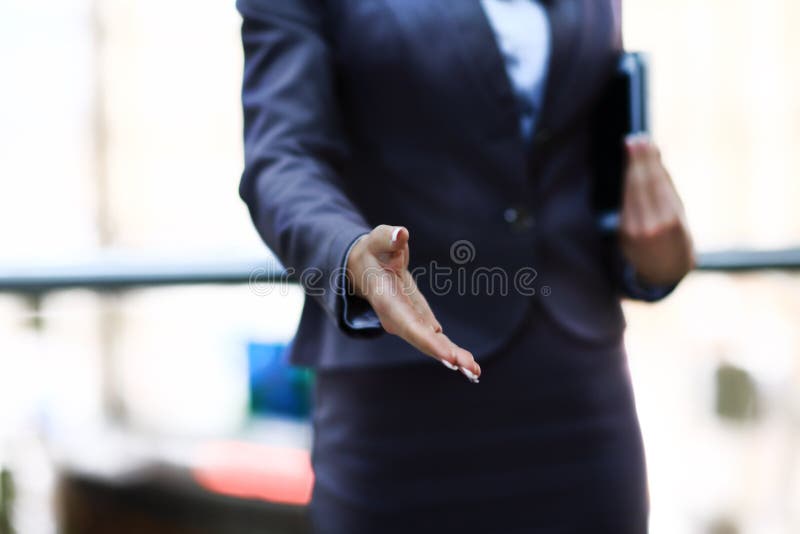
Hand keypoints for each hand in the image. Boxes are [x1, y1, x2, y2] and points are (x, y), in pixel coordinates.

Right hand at [346, 225, 480, 379]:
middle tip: (471, 370)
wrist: (366, 268)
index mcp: (387, 300)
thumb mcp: (378, 240)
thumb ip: (388, 237)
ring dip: (453, 359)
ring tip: (475, 373)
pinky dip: (452, 353)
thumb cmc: (374, 251)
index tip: (448, 356)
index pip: (408, 323)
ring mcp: (409, 324)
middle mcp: (397, 318)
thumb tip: (400, 233)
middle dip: (445, 354)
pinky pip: (437, 341)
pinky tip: (470, 366)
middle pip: (422, 340)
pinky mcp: (420, 324)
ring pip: (431, 344)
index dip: (428, 340)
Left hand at [619, 134, 695, 285]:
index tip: (645, 141)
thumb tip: (654, 157)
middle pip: (640, 184)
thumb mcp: (680, 216)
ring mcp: (633, 230)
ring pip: (630, 192)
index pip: (655, 183)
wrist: (664, 273)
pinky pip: (626, 202)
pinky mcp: (622, 231)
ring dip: (630, 168)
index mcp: (670, 222)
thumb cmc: (678, 240)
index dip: (648, 161)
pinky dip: (628, 183)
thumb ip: (667, 188)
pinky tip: (630, 169)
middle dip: (637, 160)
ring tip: (632, 146)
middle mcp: (649, 225)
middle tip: (635, 139)